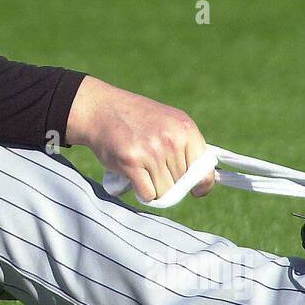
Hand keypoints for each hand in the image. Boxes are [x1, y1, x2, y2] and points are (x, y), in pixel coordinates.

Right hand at [66, 76, 214, 202]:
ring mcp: (151, 151)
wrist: (100, 110)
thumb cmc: (136, 120)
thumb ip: (187, 147)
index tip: (196, 191)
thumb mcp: (169, 123)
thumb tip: (202, 182)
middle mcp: (171, 140)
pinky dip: (142, 192)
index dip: (201, 185)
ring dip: (154, 187)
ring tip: (143, 170)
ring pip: (165, 191)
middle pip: (182, 184)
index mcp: (185, 129)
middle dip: (170, 182)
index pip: (204, 169)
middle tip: (154, 169)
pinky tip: (135, 177)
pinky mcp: (132, 163)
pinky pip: (148, 194)